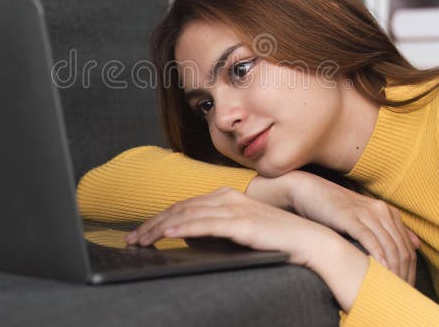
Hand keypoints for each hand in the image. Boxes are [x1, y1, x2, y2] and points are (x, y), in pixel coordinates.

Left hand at [125, 187, 337, 266]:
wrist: (307, 241)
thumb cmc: (274, 239)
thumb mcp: (239, 230)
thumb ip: (216, 228)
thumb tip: (187, 236)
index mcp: (225, 196)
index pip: (183, 207)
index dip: (158, 219)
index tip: (140, 233)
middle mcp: (226, 197)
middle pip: (180, 209)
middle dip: (151, 225)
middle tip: (131, 240)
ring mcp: (234, 208)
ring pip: (187, 217)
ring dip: (160, 229)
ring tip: (142, 240)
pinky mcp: (241, 223)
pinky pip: (205, 225)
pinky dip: (183, 229)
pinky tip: (168, 235)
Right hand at [248, 171, 419, 284]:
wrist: (309, 191)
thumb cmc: (335, 209)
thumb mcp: (364, 217)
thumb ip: (390, 229)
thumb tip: (416, 244)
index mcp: (387, 211)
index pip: (407, 245)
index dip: (410, 269)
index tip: (405, 287)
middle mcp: (381, 210)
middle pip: (400, 247)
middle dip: (403, 272)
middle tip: (400, 291)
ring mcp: (366, 212)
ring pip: (388, 244)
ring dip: (392, 268)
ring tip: (391, 286)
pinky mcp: (350, 216)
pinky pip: (369, 238)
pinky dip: (377, 255)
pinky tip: (378, 270)